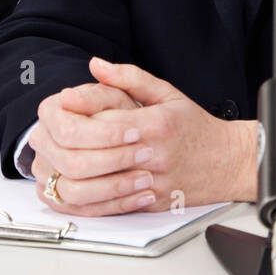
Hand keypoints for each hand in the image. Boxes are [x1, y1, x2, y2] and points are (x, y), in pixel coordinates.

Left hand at [29, 56, 257, 216]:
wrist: (228, 163)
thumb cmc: (197, 129)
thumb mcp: (167, 93)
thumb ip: (130, 78)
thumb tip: (96, 65)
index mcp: (155, 125)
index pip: (102, 121)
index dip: (75, 111)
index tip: (62, 103)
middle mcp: (150, 157)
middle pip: (89, 156)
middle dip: (61, 144)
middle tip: (47, 133)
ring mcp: (148, 185)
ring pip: (91, 188)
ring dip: (64, 173)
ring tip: (53, 158)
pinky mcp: (146, 204)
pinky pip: (104, 208)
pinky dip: (80, 200)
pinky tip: (69, 185)